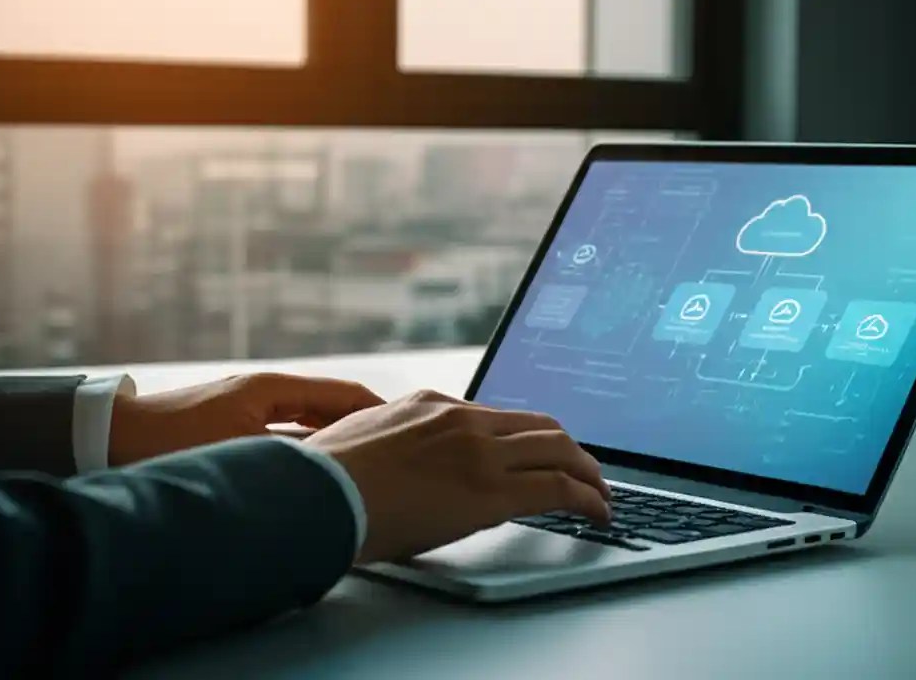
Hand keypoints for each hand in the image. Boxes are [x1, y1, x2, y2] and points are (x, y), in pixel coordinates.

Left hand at [109, 373, 384, 465]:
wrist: (104, 438)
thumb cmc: (167, 442)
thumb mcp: (238, 454)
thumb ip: (292, 461)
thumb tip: (336, 473)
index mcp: (271, 388)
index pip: (344, 393)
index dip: (380, 410)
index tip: (410, 427)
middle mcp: (263, 393)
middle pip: (329, 408)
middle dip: (364, 427)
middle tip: (396, 451)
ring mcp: (246, 409)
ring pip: (307, 424)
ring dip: (335, 440)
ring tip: (366, 463)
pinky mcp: (230, 428)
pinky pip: (285, 437)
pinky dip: (307, 450)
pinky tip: (316, 474)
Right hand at [304, 390, 610, 563]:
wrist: (315, 495)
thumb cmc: (323, 480)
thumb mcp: (361, 441)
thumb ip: (395, 444)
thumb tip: (401, 466)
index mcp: (430, 404)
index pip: (497, 416)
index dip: (527, 437)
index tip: (538, 452)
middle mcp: (461, 420)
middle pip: (539, 424)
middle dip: (569, 447)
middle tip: (584, 469)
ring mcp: (479, 451)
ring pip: (558, 449)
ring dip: (587, 471)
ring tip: (600, 492)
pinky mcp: (491, 490)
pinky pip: (557, 487)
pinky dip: (586, 497)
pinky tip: (596, 511)